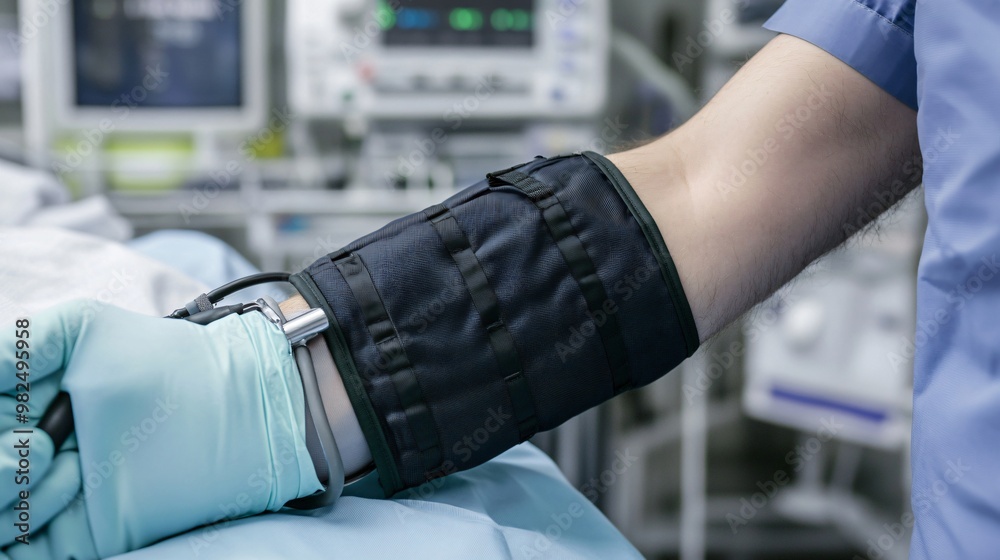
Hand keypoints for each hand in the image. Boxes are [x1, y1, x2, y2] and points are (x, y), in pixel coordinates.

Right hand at [1, 301, 320, 558]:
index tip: (12, 408)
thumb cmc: (162, 360)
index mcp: (17, 406)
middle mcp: (25, 452)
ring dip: (6, 491)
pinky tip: (65, 492)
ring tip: (61, 464)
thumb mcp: (84, 329)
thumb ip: (21, 343)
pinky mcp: (75, 537)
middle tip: (34, 445)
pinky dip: (16, 536)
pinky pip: (18, 554)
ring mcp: (47, 498)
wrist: (230, 407)